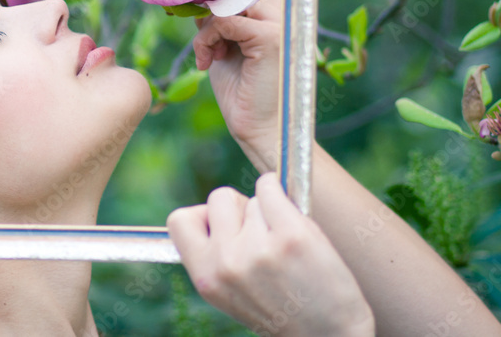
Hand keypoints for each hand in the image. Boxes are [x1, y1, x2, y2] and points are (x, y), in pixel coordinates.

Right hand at [168, 174, 374, 336]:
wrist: (329, 336)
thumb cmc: (282, 309)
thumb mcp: (231, 292)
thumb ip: (215, 257)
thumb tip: (209, 210)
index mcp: (207, 278)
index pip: (179, 221)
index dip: (201, 217)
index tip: (221, 226)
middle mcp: (227, 262)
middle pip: (218, 199)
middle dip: (238, 209)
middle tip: (259, 234)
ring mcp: (260, 248)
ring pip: (252, 199)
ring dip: (267, 213)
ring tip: (284, 246)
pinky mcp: (292, 236)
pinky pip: (271, 188)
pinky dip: (279, 191)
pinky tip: (291, 218)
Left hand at [192, 0, 281, 170]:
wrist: (260, 130)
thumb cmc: (242, 91)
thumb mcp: (225, 46)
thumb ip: (218, 20)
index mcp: (280, 15)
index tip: (198, 9)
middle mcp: (287, 14)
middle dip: (209, 8)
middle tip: (203, 38)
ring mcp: (282, 24)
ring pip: (228, 0)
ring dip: (207, 26)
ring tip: (209, 54)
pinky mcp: (271, 38)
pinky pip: (224, 20)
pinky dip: (207, 38)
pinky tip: (208, 62)